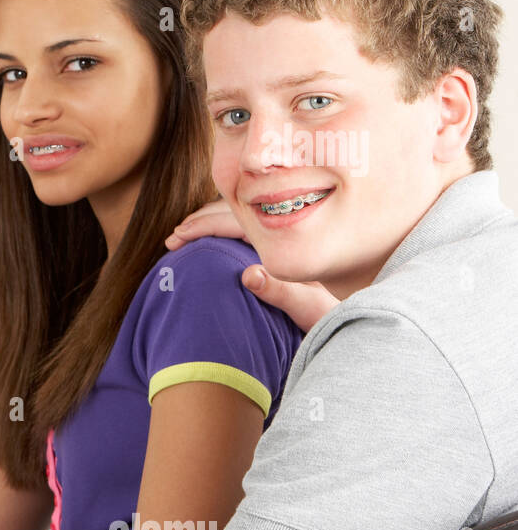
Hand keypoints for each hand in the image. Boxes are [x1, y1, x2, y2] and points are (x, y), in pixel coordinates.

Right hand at [165, 200, 339, 332]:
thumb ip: (280, 291)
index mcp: (286, 240)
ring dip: (210, 224)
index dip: (203, 227)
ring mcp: (282, 239)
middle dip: (201, 221)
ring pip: (239, 218)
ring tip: (186, 236)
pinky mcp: (280, 249)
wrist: (355, 316)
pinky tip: (210, 243)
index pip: (236, 221)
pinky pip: (245, 231)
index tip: (177, 237)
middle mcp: (284, 234)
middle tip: (174, 237)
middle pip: (235, 213)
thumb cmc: (331, 316)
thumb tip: (247, 275)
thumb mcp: (308, 308)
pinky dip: (222, 232)